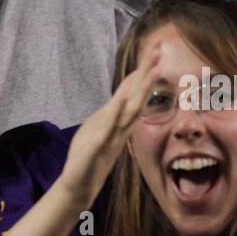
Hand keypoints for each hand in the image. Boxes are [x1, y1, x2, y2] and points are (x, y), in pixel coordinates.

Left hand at [57, 36, 162, 205]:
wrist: (78, 187)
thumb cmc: (88, 157)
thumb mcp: (100, 127)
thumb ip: (113, 112)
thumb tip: (123, 95)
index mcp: (119, 120)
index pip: (134, 90)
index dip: (144, 70)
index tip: (154, 49)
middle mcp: (120, 126)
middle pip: (138, 94)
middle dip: (148, 71)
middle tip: (159, 48)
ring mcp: (111, 135)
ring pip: (130, 109)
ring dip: (141, 89)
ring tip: (152, 69)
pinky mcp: (98, 146)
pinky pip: (109, 128)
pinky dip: (115, 114)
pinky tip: (122, 100)